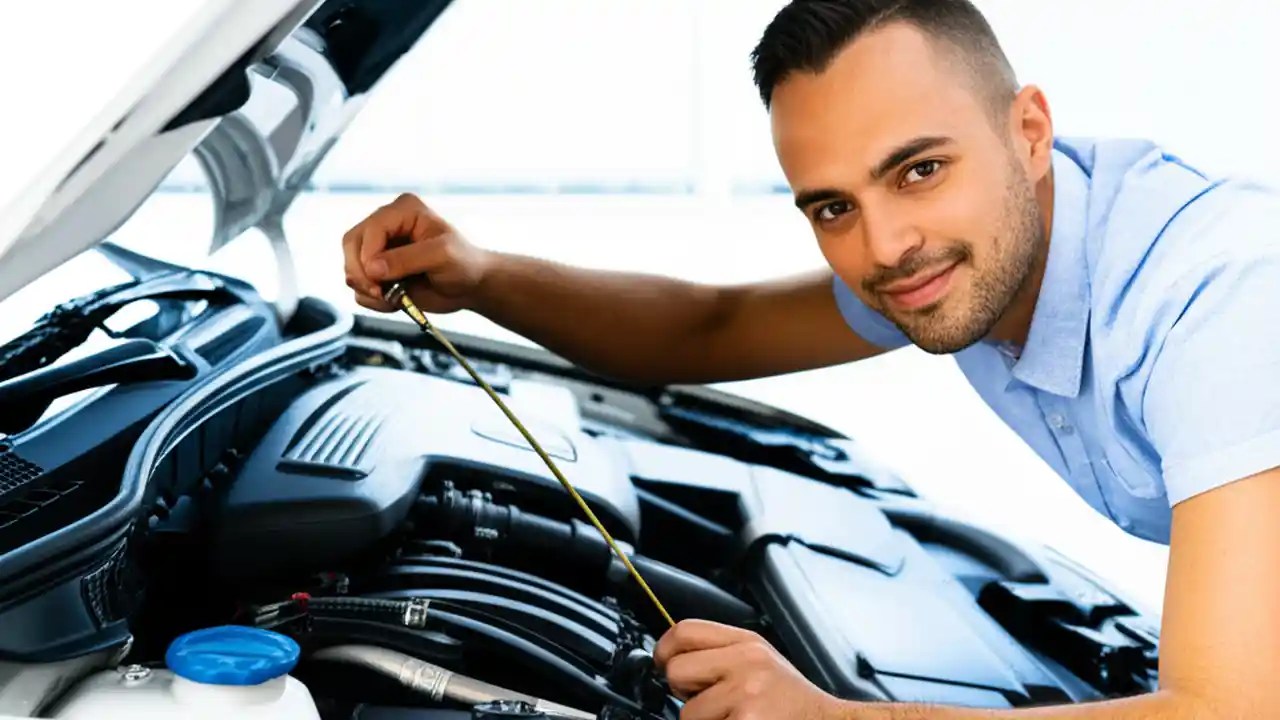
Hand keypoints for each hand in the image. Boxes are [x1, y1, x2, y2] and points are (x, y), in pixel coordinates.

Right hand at [341, 193, 493, 313]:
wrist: (470, 286)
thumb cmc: (464, 263)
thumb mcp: (442, 256)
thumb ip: (407, 259)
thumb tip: (372, 268)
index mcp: (403, 210)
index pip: (370, 229)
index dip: (368, 255)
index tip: (379, 280)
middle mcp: (386, 225)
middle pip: (351, 245)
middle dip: (361, 273)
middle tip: (380, 292)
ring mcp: (379, 249)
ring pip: (350, 267)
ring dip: (367, 289)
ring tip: (394, 297)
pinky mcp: (377, 271)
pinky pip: (358, 287)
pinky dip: (372, 299)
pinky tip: (395, 301)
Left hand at [654, 619, 847, 719]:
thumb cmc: (793, 703)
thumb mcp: (761, 662)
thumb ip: (721, 654)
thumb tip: (672, 658)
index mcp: (747, 643)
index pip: (684, 631)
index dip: (664, 650)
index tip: (663, 664)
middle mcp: (747, 663)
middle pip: (676, 670)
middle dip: (683, 691)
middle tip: (706, 700)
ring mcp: (746, 695)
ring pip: (687, 713)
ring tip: (733, 719)